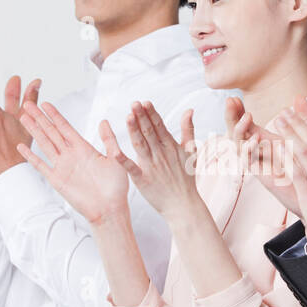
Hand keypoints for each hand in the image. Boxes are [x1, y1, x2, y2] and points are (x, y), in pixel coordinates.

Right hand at [15, 100, 128, 224]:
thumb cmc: (116, 187)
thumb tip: (103, 121)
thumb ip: (109, 140)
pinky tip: (22, 147)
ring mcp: (62, 167)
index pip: (65, 127)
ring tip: (23, 118)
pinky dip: (31, 156)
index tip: (45, 103)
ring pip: (45, 144)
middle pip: (51, 132)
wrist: (110, 208)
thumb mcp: (115, 158)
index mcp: (84, 148)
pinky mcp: (57, 180)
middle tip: (28, 104)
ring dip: (34, 131)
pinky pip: (41, 166)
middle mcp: (70, 155)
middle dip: (40, 118)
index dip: (55, 115)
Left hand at [106, 101, 203, 225]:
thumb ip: (188, 130)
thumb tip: (189, 110)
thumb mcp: (191, 152)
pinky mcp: (143, 180)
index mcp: (171, 147)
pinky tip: (115, 151)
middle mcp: (161, 154)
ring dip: (134, 130)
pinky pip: (131, 168)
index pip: (159, 126)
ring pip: (140, 145)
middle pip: (149, 132)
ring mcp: (151, 166)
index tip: (144, 102)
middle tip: (134, 103)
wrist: (184, 204)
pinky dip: (123, 160)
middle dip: (141, 117)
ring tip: (128, 117)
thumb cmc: (187, 179)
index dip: (151, 113)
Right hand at [224, 96, 299, 215]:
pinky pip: (249, 163)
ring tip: (247, 116)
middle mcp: (258, 152)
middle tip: (230, 101)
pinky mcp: (263, 175)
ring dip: (239, 130)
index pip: (244, 124)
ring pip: (239, 146)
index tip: (235, 98)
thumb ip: (301, 118)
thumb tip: (298, 97)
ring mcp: (259, 163)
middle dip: (231, 117)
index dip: (237, 111)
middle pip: (236, 132)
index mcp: (265, 141)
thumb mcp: (305, 137)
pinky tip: (254, 139)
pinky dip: (249, 150)